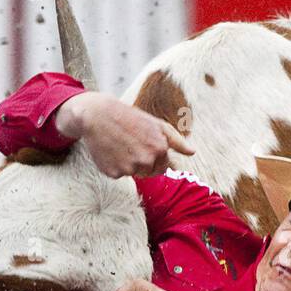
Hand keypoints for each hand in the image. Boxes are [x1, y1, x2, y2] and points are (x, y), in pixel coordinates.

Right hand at [55, 92, 194, 178]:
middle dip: (141, 162)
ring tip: (120, 146)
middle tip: (130, 145)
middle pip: (148, 173)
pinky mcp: (113, 173)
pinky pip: (117, 174)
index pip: (163, 167)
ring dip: (127, 164)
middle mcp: (146, 160)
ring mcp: (129, 168)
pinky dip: (113, 165)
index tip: (142, 146)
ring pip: (133, 174)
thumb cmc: (130, 118)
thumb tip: (192, 153)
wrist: (98, 115)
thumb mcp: (157, 125)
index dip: (153, 157)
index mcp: (160, 149)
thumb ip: (177, 141)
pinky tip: (110, 151)